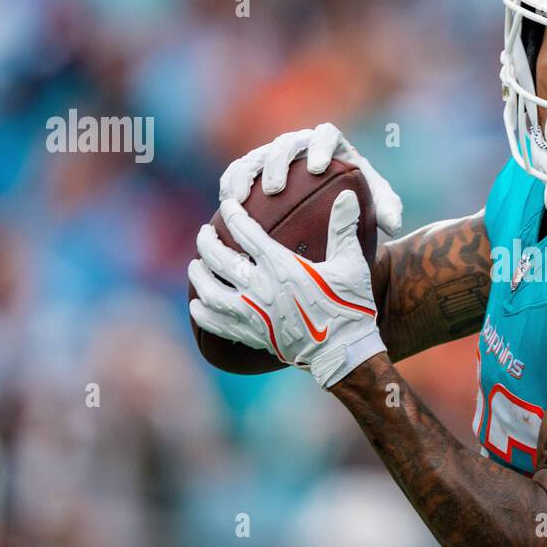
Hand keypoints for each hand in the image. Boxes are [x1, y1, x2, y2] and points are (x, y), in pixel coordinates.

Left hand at [188, 192, 385, 387]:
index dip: (233, 214)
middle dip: (206, 242)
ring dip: (198, 276)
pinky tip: (197, 305)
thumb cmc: (349, 305)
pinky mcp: (252, 335)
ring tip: (195, 266)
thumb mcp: (351, 263)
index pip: (246, 232)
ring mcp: (253, 314)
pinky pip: (216, 323)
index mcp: (282, 266)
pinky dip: (202, 313)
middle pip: (218, 259)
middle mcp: (260, 288)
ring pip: (209, 291)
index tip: (228, 205)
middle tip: (204, 233)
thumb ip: (343, 227)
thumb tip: (347, 194)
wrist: (344, 352)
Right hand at [218, 122, 403, 235]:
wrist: (336, 208)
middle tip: (275, 188)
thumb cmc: (359, 203)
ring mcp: (276, 155)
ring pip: (257, 156)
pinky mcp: (256, 170)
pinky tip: (227, 205)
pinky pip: (239, 171)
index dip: (320, 146)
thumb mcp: (376, 205)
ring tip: (239, 199)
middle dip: (278, 163)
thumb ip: (387, 209)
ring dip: (246, 174)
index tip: (317, 168)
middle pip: (286, 143)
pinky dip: (231, 183)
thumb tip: (392, 226)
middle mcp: (302, 145)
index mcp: (332, 144)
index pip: (326, 135)